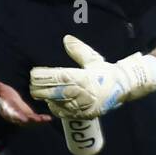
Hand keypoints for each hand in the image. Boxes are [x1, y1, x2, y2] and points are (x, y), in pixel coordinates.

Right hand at [0, 75, 50, 124]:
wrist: (9, 106)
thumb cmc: (5, 96)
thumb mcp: (0, 90)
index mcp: (9, 108)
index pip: (12, 112)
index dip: (17, 114)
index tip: (22, 117)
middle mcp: (16, 115)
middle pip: (21, 118)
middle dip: (26, 119)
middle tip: (32, 120)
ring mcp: (24, 117)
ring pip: (30, 121)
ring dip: (37, 120)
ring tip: (43, 119)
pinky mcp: (31, 117)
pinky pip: (37, 119)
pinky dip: (43, 119)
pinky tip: (49, 118)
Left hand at [29, 35, 155, 117]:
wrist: (122, 89)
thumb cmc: (105, 72)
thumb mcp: (93, 59)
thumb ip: (78, 50)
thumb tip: (67, 39)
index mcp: (83, 79)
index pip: (58, 77)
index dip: (43, 76)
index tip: (34, 73)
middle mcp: (81, 94)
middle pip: (52, 92)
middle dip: (39, 88)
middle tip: (33, 83)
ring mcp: (82, 107)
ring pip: (55, 102)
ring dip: (46, 96)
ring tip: (42, 90)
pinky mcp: (82, 115)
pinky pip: (62, 113)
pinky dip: (54, 106)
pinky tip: (52, 100)